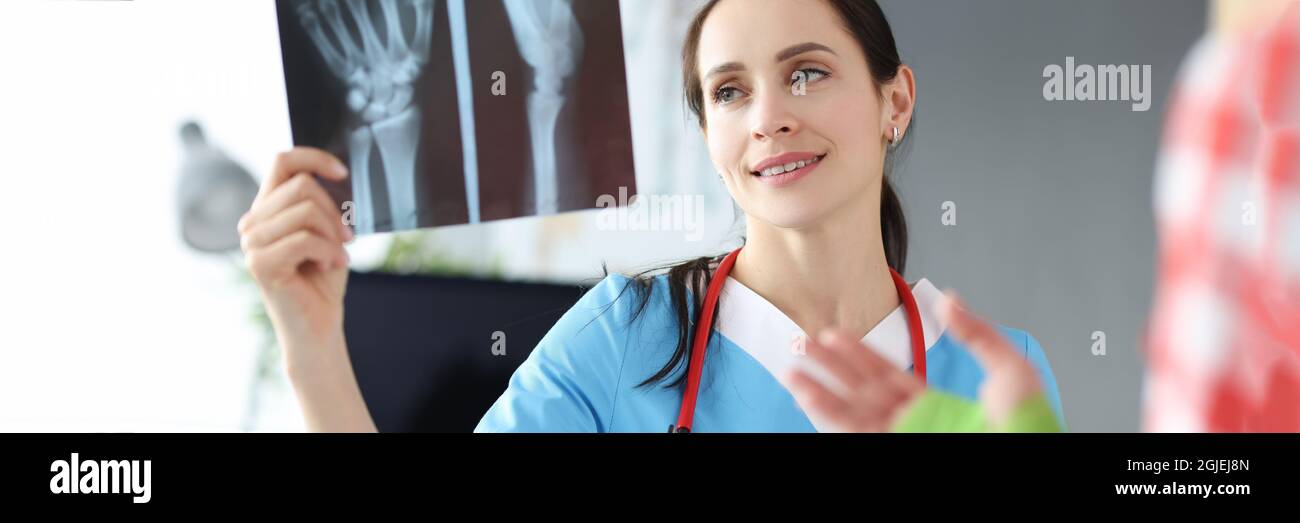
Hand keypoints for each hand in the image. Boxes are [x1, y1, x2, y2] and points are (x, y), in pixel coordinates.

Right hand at [238, 147, 352, 372]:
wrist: (319, 325)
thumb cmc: (323, 279)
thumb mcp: (327, 232)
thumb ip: (320, 203)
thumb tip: (333, 174)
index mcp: (267, 209)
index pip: (282, 161)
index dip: (314, 157)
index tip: (342, 173)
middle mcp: (252, 222)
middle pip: (301, 186)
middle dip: (334, 212)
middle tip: (346, 238)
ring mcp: (252, 243)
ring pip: (305, 211)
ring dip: (332, 235)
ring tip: (337, 255)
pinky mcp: (261, 264)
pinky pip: (305, 239)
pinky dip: (328, 252)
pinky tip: (331, 266)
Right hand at [782, 293, 1044, 431]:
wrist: (1023, 449)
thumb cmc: (1026, 425)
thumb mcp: (1009, 368)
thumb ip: (978, 333)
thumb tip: (950, 300)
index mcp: (936, 405)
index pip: (885, 375)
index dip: (858, 353)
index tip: (836, 335)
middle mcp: (911, 422)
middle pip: (859, 390)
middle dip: (829, 366)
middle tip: (804, 344)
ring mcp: (899, 435)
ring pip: (847, 409)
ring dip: (817, 388)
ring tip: (792, 368)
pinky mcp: (891, 445)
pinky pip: (849, 428)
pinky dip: (823, 411)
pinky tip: (805, 394)